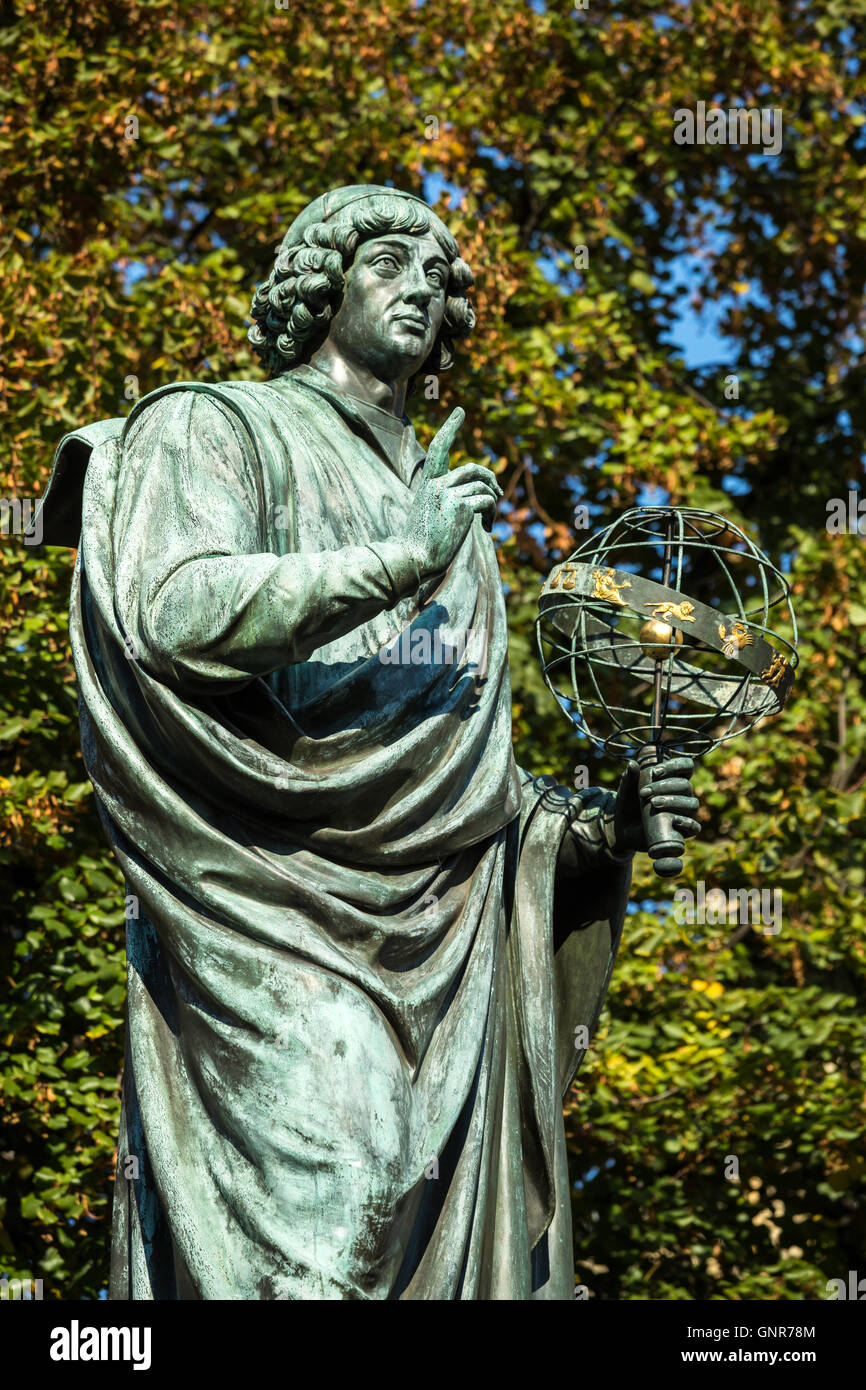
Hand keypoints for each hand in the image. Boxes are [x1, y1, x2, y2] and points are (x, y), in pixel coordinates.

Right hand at [400, 408, 501, 582]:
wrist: (413, 559)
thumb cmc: (421, 544)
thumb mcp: (431, 515)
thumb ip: (448, 500)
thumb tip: (479, 497)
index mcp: (427, 485)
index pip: (438, 448)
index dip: (450, 428)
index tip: (460, 411)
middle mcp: (436, 485)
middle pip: (473, 468)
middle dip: (491, 478)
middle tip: (499, 492)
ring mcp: (447, 494)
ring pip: (483, 487)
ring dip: (493, 502)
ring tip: (489, 519)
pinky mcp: (460, 506)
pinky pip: (487, 501)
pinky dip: (492, 513)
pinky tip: (487, 528)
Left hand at [611, 755, 700, 873]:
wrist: (623, 829)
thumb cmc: (629, 804)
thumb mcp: (626, 790)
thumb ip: (629, 777)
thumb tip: (633, 764)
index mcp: (673, 780)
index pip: (687, 767)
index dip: (676, 765)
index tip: (655, 771)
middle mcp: (683, 795)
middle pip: (686, 785)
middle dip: (665, 786)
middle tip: (644, 792)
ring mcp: (685, 813)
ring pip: (692, 804)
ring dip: (674, 802)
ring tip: (653, 803)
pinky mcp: (682, 831)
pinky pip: (695, 827)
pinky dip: (688, 823)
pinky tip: (675, 821)